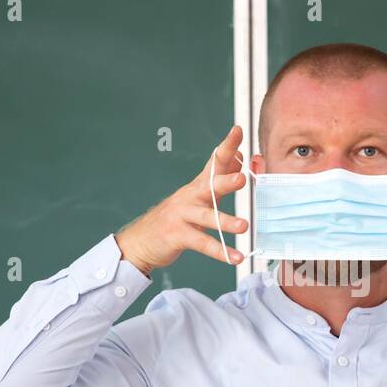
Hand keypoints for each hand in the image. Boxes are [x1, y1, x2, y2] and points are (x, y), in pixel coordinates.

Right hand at [115, 126, 249, 274]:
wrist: (141, 240)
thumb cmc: (177, 216)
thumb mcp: (198, 195)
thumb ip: (219, 178)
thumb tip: (239, 156)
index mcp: (197, 186)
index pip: (214, 162)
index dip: (226, 146)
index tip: (238, 130)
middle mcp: (189, 196)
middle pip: (209, 185)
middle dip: (226, 180)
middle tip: (243, 177)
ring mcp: (181, 215)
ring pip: (206, 216)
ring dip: (225, 221)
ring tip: (244, 226)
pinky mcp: (177, 235)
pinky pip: (201, 243)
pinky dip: (220, 251)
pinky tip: (235, 257)